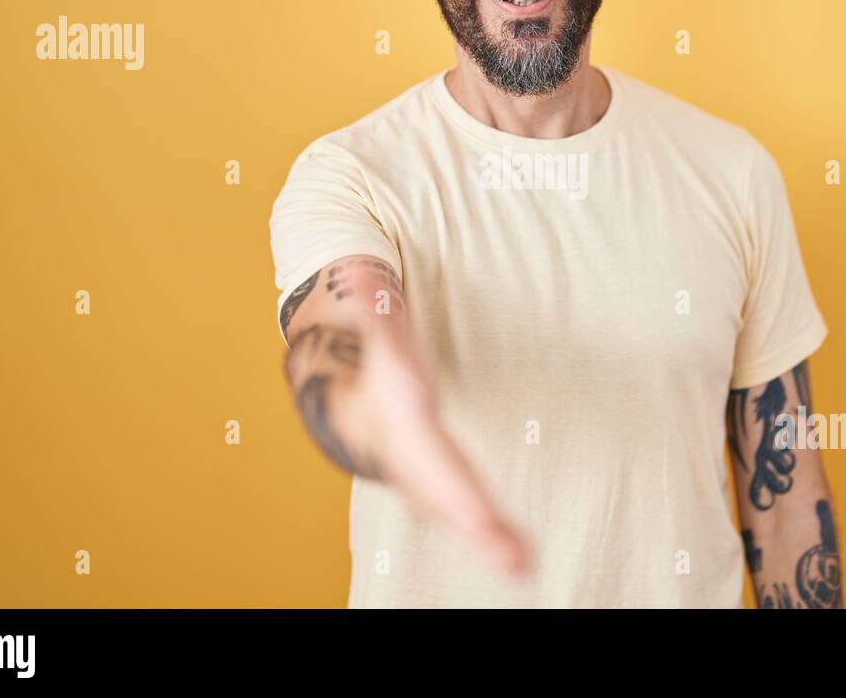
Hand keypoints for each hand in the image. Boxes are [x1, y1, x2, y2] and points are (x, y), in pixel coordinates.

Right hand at [345, 323, 532, 578]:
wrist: (324, 370)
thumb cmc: (354, 332)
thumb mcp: (365, 312)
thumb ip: (371, 307)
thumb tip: (362, 281)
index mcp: (390, 413)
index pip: (422, 451)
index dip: (448, 485)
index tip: (478, 517)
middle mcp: (396, 449)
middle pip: (437, 491)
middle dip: (471, 523)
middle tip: (513, 560)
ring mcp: (407, 465)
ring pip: (445, 506)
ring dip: (481, 537)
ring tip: (521, 565)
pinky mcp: (424, 472)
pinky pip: (454, 503)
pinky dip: (479, 528)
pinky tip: (512, 554)